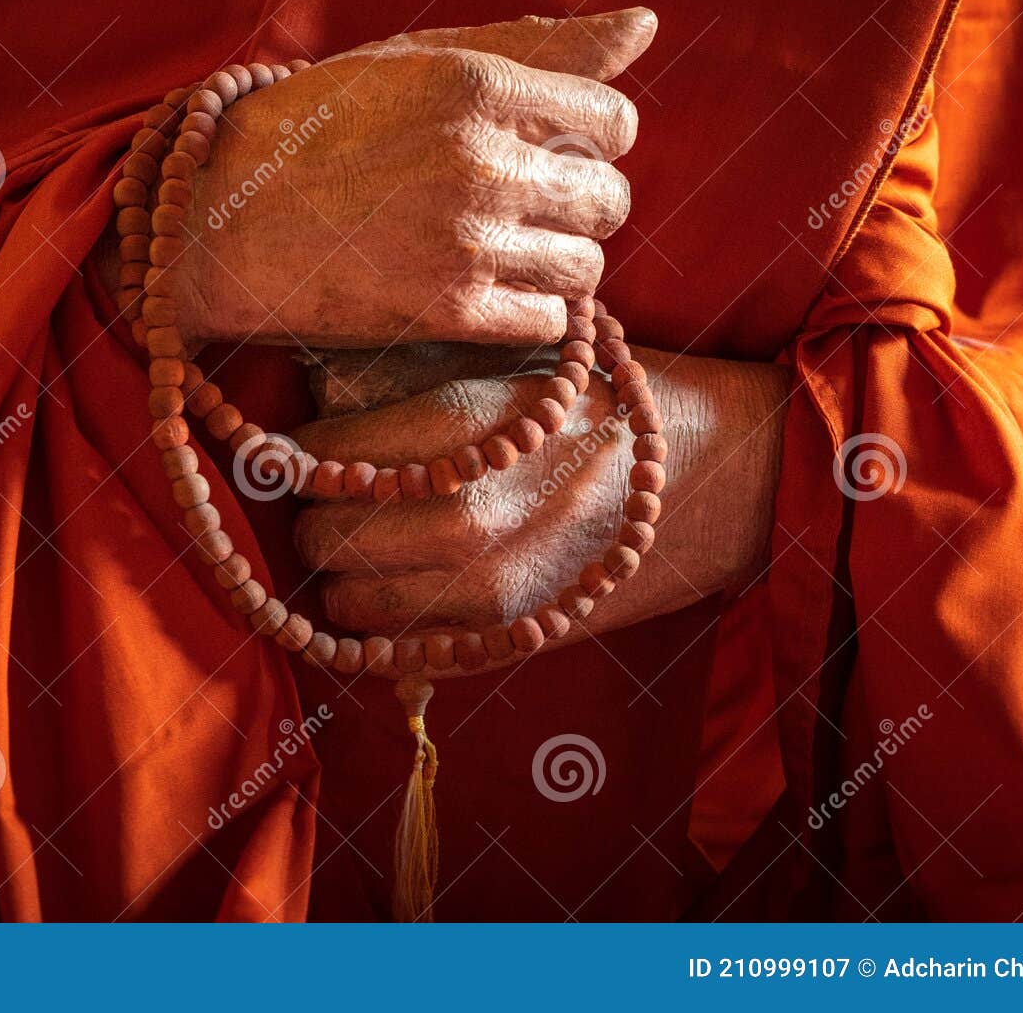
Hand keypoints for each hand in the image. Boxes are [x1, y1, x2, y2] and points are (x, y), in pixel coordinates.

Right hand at [171, 9, 655, 346]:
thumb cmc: (317, 126)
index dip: (592, 140)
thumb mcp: (418, 60)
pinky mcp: (447, 312)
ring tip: (505, 247)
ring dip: (559, 260)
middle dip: (578, 202)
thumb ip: (536, 46)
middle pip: (610, 198)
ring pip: (587, 265)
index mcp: (477, 84)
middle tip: (521, 203)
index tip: (548, 149)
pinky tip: (486, 287)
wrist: (218, 218)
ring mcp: (467, 241)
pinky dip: (531, 308)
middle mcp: (483, 160)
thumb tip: (646, 27)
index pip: (615, 121)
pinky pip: (550, 319)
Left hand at [291, 346, 788, 675]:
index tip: (314, 450)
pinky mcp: (510, 638)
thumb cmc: (608, 406)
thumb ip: (414, 400)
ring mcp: (486, 591)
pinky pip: (399, 653)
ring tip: (379, 544)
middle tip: (343, 500)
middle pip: (320, 540)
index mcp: (455, 430)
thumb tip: (316, 426)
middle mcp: (461, 518)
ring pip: (347, 606)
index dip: (304, 454)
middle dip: (320, 519)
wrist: (718, 472)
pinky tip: (413, 588)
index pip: (317, 460)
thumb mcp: (508, 370)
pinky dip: (390, 626)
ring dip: (349, 577)